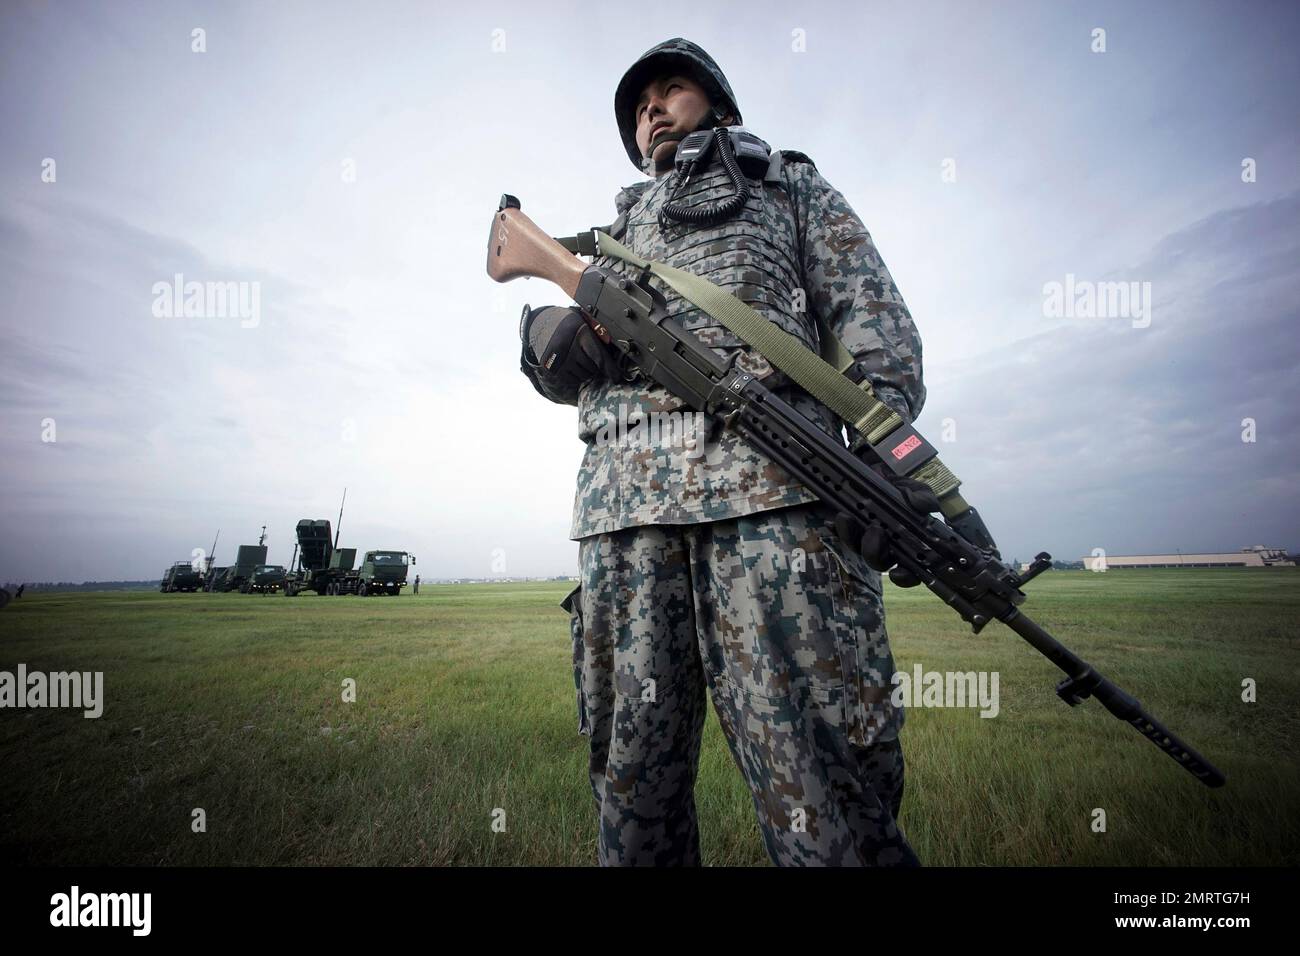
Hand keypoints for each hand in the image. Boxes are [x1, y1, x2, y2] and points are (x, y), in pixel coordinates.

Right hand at [521, 305, 621, 387]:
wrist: (543, 324)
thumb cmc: (571, 325)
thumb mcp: (585, 324)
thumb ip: (599, 339)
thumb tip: (615, 360)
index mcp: (580, 333)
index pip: (598, 356)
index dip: (610, 369)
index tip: (617, 378)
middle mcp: (568, 347)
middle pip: (592, 368)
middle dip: (595, 365)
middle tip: (587, 354)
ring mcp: (558, 359)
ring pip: (583, 376)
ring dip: (586, 371)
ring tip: (579, 358)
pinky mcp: (552, 368)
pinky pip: (572, 380)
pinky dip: (576, 375)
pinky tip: (571, 363)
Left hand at [834, 471, 940, 587]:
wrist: (877, 474)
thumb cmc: (899, 489)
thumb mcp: (914, 491)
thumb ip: (922, 498)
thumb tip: (926, 507)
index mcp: (906, 544)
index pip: (909, 571)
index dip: (904, 577)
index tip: (897, 573)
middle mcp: (884, 546)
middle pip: (878, 561)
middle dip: (874, 551)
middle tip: (876, 531)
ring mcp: (863, 539)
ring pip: (856, 548)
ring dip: (851, 536)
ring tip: (848, 517)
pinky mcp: (846, 528)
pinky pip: (838, 534)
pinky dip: (836, 527)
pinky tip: (832, 520)